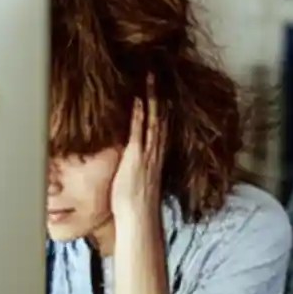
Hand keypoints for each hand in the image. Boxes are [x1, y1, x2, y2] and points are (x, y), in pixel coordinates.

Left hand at [111, 77, 164, 215]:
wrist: (138, 217)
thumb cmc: (136, 204)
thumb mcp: (137, 179)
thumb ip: (137, 166)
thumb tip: (132, 162)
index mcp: (155, 157)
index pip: (160, 127)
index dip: (160, 108)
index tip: (160, 91)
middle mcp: (155, 152)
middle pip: (160, 118)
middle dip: (159, 96)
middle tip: (156, 76)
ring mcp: (147, 153)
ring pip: (152, 120)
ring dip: (152, 99)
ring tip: (151, 80)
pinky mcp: (136, 156)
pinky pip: (138, 131)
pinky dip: (139, 115)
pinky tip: (137, 99)